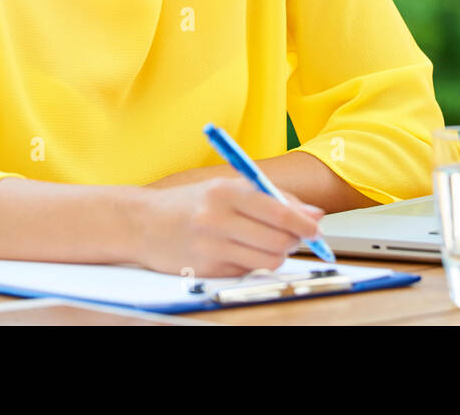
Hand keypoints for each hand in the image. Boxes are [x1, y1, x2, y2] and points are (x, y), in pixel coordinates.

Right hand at [133, 177, 324, 276]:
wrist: (142, 223)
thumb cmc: (192, 203)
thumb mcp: (228, 187)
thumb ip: (273, 197)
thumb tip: (314, 214)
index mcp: (226, 191)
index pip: (278, 211)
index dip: (304, 224)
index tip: (316, 229)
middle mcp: (218, 218)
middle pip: (278, 240)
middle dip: (294, 241)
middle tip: (293, 237)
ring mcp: (211, 247)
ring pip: (267, 261)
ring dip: (276, 255)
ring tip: (266, 243)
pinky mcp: (207, 271)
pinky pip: (247, 272)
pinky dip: (252, 264)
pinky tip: (239, 251)